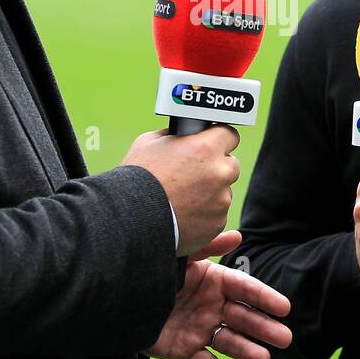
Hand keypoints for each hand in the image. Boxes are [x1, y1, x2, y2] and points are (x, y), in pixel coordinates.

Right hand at [122, 126, 241, 255]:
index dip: (218, 139)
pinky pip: (216, 214)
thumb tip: (183, 135)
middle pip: (230, 165)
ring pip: (223, 192)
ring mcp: (220, 200)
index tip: (211, 145)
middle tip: (193, 174)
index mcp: (206, 148)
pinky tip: (183, 213)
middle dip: (216, 168)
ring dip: (210, 193)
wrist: (129, 218)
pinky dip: (204, 214)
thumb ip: (175, 137)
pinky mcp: (216, 223)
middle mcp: (219, 173)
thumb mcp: (150, 143)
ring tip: (182, 198)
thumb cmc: (137, 178)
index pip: (229, 135)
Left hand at [143, 231, 291, 358]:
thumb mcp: (181, 256)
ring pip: (229, 342)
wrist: (120, 295)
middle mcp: (212, 306)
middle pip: (243, 317)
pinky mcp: (185, 350)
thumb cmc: (154, 270)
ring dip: (247, 351)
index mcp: (214, 281)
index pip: (244, 288)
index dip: (264, 297)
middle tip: (285, 338)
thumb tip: (237, 236)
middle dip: (264, 327)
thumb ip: (207, 247)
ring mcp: (200, 329)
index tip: (284, 307)